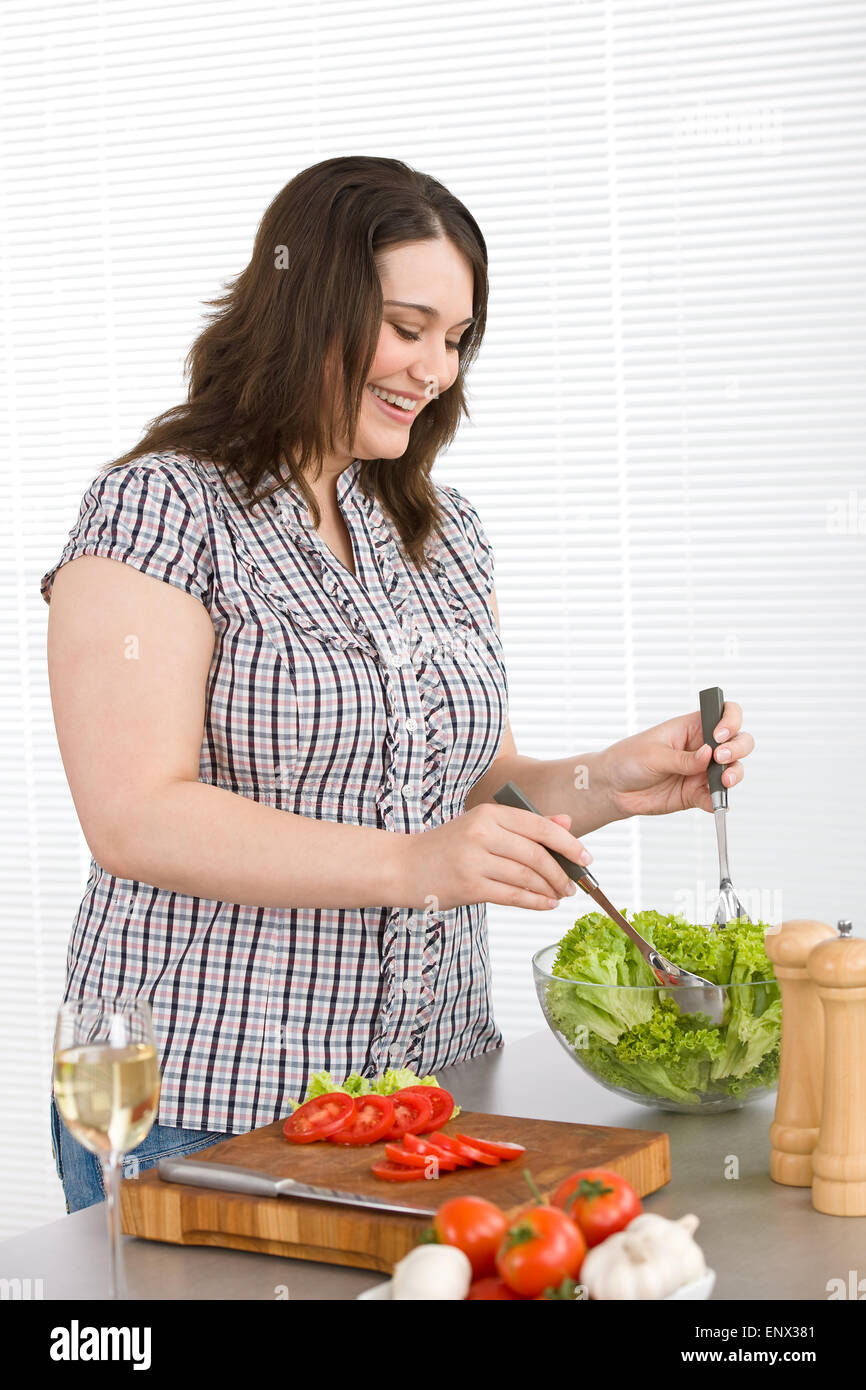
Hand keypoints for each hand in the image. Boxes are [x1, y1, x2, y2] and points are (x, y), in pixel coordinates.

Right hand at [397, 803, 592, 912]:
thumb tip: (566, 822)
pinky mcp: (468, 887)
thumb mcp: (484, 826)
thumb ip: (525, 824)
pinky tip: (545, 904)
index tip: (585, 858)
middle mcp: (482, 833)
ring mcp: (474, 861)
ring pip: (526, 877)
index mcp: (489, 813)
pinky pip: (513, 896)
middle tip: (573, 885)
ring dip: (549, 890)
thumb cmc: (446, 846)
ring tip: (560, 895)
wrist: (402, 866)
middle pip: (536, 854)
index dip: (568, 843)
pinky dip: (535, 902)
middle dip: (561, 873)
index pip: (540, 826)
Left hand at [600, 700, 754, 817]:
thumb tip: (708, 756)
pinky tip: (716, 803)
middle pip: (738, 741)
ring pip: (733, 770)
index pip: (725, 713)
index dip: (731, 720)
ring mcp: (702, 771)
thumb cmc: (629, 759)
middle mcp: (703, 747)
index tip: (719, 734)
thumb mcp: (654, 754)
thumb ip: (682, 758)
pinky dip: (720, 801)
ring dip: (734, 775)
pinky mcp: (697, 793)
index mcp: (692, 727)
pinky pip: (716, 798)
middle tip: (721, 758)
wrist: (613, 788)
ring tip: (723, 782)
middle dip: (738, 748)